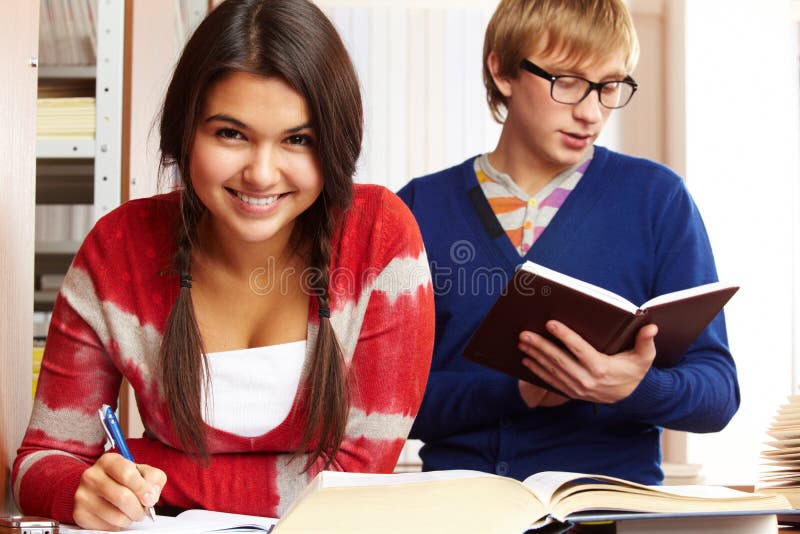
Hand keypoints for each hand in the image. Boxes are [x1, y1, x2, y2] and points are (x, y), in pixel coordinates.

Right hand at [73, 452, 165, 529]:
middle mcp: (91, 476)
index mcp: (108, 461)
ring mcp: (82, 495)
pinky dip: (119, 526)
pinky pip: (107, 527)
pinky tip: (118, 516)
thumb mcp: (143, 472)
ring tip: (131, 513)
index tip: (150, 498)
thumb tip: (151, 494)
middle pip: (122, 497)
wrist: (101, 490)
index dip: (142, 488)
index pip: (127, 474)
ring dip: (130, 518)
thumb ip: (154, 478)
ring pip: (116, 516)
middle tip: (143, 509)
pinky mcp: (80, 514)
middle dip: (139, 508)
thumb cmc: (125, 479)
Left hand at [518, 321, 657, 403]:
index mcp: (602, 368)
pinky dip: (537, 370)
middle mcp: (587, 380)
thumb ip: (646, 342)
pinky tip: (527, 359)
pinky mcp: (571, 393)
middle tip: (524, 333)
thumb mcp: (644, 357)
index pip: (579, 349)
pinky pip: (551, 381)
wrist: (630, 397)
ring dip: (535, 356)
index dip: (564, 335)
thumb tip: (651, 327)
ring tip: (522, 343)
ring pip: (552, 370)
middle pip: (559, 360)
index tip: (550, 323)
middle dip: (540, 346)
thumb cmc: (634, 371)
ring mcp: (577, 388)